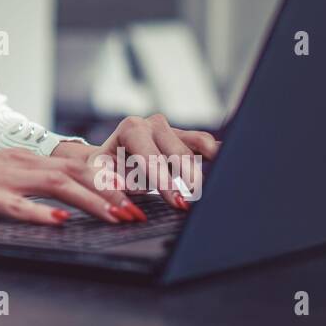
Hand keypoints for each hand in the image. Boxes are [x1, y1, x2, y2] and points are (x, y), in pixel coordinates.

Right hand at [0, 147, 147, 226]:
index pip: (75, 165)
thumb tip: (60, 202)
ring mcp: (1, 178)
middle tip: (137, 210)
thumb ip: (27, 185)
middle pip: (75, 173)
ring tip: (115, 215)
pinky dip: (40, 214)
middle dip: (111, 191)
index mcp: (22, 158)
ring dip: (91, 202)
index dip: (108, 179)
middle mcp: (18, 163)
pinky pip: (16, 205)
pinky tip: (58, 222)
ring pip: (57, 185)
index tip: (135, 195)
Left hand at [62, 113, 219, 210]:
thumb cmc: (102, 169)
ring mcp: (172, 129)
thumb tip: (122, 191)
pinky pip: (206, 144)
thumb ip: (107, 184)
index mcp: (131, 129)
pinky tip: (228, 166)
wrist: (105, 161)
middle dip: (189, 178)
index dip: (165, 180)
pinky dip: (218, 155)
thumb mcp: (96, 176)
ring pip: (199, 145)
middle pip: (179, 152)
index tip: (177, 201)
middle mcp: (154, 124)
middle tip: (195, 202)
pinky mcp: (186, 139)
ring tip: (211, 188)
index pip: (153, 157)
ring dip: (205, 167)